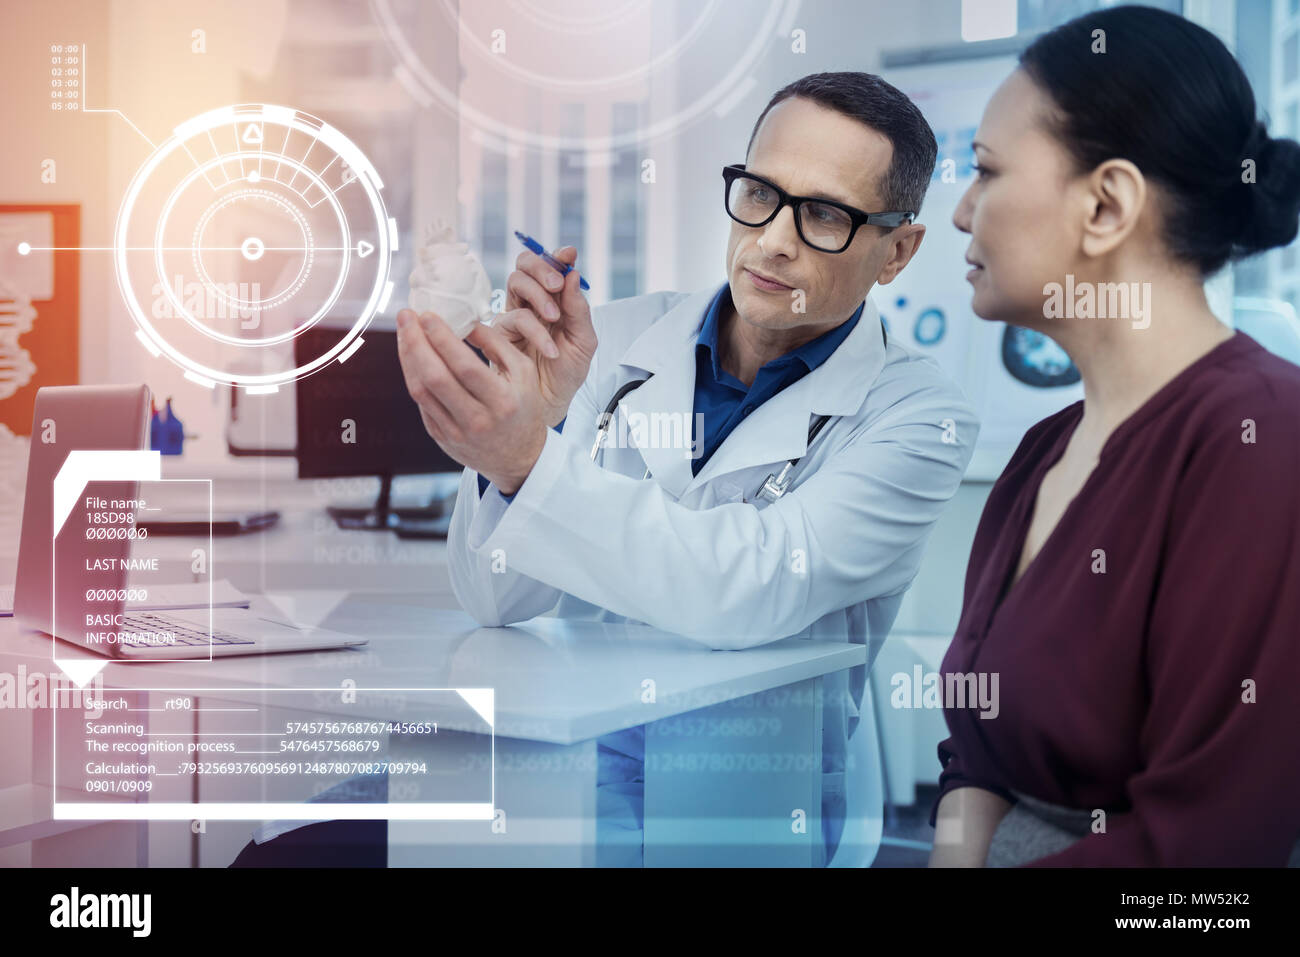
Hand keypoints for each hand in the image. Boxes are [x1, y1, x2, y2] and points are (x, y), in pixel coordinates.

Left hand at [395, 308, 548, 494]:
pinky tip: (412, 356)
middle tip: (406, 316)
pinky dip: (413, 376)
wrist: (519, 458)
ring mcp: (456, 432)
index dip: (442, 338)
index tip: (428, 315)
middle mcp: (477, 420)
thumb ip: (498, 345)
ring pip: (421, 390)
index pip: (465, 366)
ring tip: (404, 332)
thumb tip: (466, 320)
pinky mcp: (441, 437)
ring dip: (408, 357)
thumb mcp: (524, 374)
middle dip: (416, 342)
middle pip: (436, 377)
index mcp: (502, 401)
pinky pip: (421, 403)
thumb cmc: (523, 409)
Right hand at [495, 246, 596, 427]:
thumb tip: (573, 274)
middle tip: (557, 284)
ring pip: (516, 283)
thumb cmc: (567, 374)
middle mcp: (532, 303)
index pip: (551, 268)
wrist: (550, 405)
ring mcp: (514, 315)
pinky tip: (550, 348)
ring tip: (555, 318)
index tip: (569, 254)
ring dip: (538, 295)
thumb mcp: (583, 342)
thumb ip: (579, 309)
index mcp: (555, 300)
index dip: (557, 257)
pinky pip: (514, 319)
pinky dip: (535, 330)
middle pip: (525, 266)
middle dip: (542, 269)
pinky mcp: (499, 334)